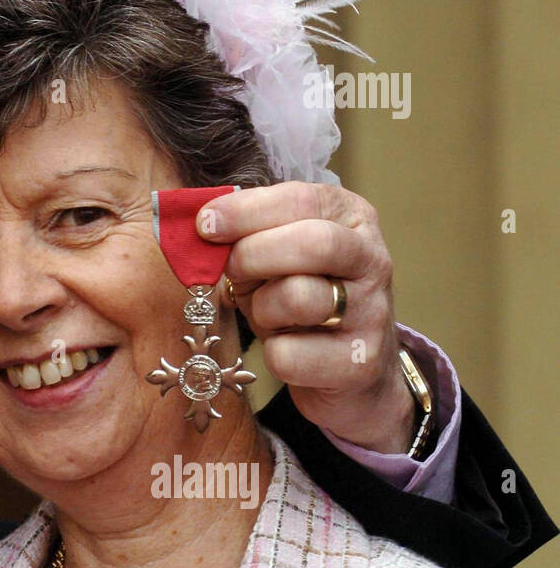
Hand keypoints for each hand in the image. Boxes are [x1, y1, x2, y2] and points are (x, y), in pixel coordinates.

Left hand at [199, 182, 414, 453]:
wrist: (348, 368)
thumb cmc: (297, 298)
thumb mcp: (270, 258)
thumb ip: (242, 236)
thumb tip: (194, 227)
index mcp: (349, 216)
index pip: (300, 199)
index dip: (245, 210)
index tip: (204, 224)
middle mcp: (372, 258)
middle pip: (313, 243)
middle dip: (254, 255)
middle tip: (230, 271)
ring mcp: (373, 312)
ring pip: (299, 298)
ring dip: (262, 309)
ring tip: (267, 314)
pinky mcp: (361, 363)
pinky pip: (290, 355)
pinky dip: (272, 355)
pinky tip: (286, 349)